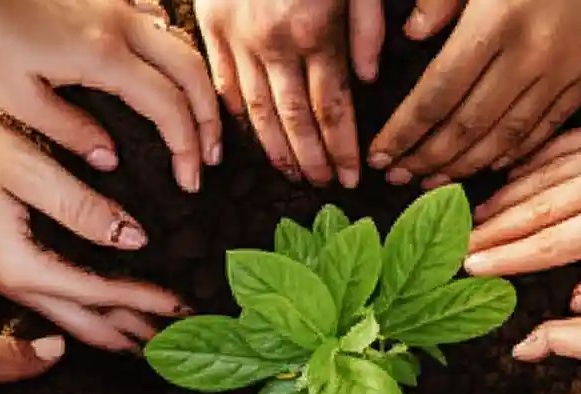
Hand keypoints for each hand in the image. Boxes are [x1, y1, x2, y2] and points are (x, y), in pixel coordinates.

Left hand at [0, 0, 219, 191]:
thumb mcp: (16, 95)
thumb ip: (70, 129)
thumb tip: (111, 160)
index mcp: (104, 56)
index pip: (169, 107)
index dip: (187, 147)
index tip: (188, 180)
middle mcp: (121, 25)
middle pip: (192, 73)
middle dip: (209, 119)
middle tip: (209, 156)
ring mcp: (116, 4)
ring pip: (180, 42)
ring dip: (196, 84)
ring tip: (197, 119)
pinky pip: (156, 19)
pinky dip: (172, 48)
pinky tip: (163, 68)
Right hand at [0, 104, 188, 350]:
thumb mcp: (27, 165)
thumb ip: (81, 205)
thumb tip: (134, 237)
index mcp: (24, 267)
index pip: (100, 294)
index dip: (146, 301)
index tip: (187, 307)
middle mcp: (19, 286)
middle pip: (90, 326)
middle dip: (139, 335)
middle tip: (185, 346)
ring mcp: (11, 283)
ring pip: (75, 325)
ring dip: (119, 334)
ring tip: (158, 344)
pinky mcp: (9, 272)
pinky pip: (61, 310)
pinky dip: (95, 320)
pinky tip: (113, 321)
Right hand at [196, 0, 383, 186]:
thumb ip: (367, 25)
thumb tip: (369, 78)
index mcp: (314, 31)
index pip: (331, 108)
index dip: (342, 149)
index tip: (351, 178)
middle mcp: (273, 44)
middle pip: (294, 119)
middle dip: (311, 159)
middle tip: (323, 185)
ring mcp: (237, 36)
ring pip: (256, 107)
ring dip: (274, 147)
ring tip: (290, 171)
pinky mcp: (211, 22)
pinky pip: (220, 77)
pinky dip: (233, 108)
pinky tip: (249, 132)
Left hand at [369, 0, 580, 186]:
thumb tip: (413, 33)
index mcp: (497, 21)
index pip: (438, 93)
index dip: (406, 130)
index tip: (381, 154)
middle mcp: (531, 54)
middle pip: (468, 124)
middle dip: (428, 158)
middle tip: (398, 178)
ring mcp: (566, 69)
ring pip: (506, 135)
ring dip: (466, 165)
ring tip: (434, 182)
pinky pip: (547, 127)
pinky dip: (514, 152)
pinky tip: (488, 166)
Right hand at [466, 110, 580, 310]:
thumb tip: (578, 298)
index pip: (550, 242)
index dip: (508, 258)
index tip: (473, 266)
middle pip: (536, 205)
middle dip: (493, 228)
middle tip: (458, 243)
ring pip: (545, 171)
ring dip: (506, 194)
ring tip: (474, 214)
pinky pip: (567, 142)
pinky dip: (536, 159)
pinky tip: (514, 173)